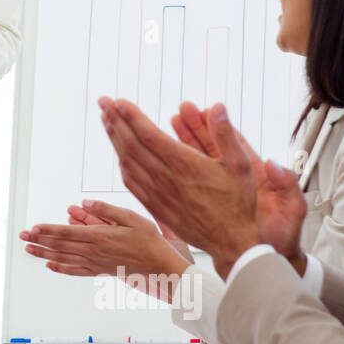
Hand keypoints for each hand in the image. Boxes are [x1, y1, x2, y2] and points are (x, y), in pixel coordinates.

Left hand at [20, 199, 190, 295]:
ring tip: (28, 250)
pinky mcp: (99, 271)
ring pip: (64, 258)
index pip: (67, 233)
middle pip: (60, 245)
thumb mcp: (131, 218)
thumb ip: (106, 210)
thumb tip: (83, 203)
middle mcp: (93, 251)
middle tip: (21, 237)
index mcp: (100, 237)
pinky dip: (60, 268)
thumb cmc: (148, 240)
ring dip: (44, 254)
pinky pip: (75, 271)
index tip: (33, 227)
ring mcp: (95, 263)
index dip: (48, 230)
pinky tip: (50, 266)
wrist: (160, 266)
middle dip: (39, 240)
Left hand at [99, 97, 261, 278]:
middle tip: (103, 102)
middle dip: (115, 121)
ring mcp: (157, 193)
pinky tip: (119, 154)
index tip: (117, 102)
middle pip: (132, 145)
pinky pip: (131, 182)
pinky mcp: (155, 206)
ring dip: (115, 140)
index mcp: (184, 164)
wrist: (230, 241)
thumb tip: (216, 105)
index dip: (131, 117)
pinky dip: (122, 164)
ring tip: (105, 121)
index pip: (148, 135)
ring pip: (128, 162)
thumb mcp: (240, 165)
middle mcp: (165, 178)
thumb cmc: (237, 202)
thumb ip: (226, 134)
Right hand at [172, 102, 306, 264]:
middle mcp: (233, 180)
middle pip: (210, 148)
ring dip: (180, 143)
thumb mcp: (292, 209)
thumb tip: (274, 163)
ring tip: (167, 125)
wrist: (268, 259)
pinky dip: (173, 170)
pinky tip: (158, 158)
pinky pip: (186, 183)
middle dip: (195, 128)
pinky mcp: (205, 205)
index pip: (232, 145)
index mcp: (255, 176)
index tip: (204, 111)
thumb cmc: (283, 236)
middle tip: (180, 110)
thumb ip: (287, 185)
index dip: (217, 127)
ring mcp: (217, 191)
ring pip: (195, 163)